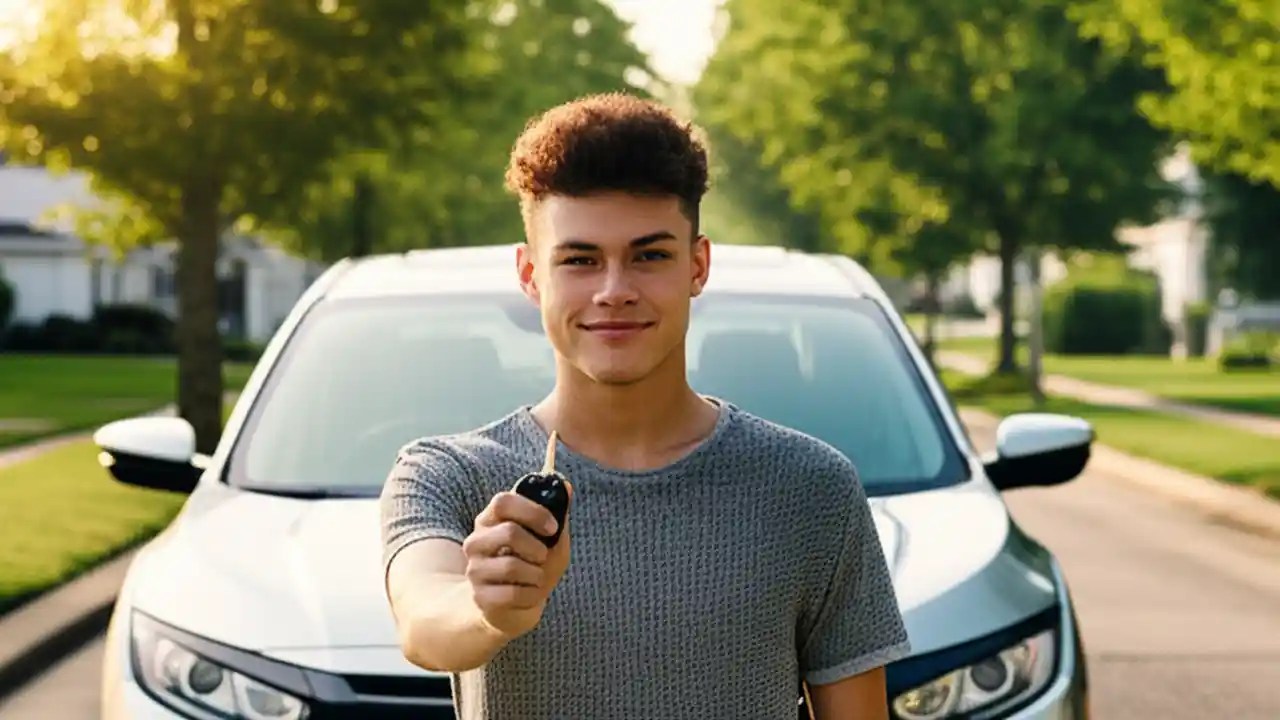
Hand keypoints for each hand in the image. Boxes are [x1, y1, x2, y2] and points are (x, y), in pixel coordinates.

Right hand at [461, 483, 572, 639]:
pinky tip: (531, 593)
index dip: (531, 511)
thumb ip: (557, 513)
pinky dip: (532, 594)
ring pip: (511, 566)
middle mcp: (476, 542)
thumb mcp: (549, 539)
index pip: (502, 501)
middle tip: (543, 557)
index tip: (552, 527)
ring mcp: (474, 570)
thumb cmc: (533, 565)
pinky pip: (513, 593)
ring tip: (537, 577)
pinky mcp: (480, 596)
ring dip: (537, 574)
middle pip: (509, 532)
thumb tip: (567, 486)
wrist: (514, 607)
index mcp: (491, 520)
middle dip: (538, 547)